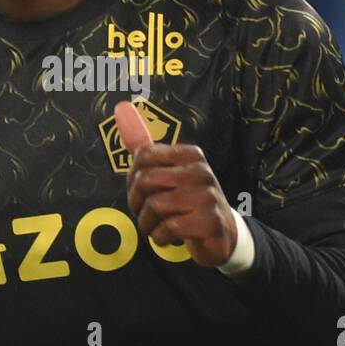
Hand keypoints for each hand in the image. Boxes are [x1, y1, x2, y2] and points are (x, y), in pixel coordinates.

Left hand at [115, 100, 237, 267]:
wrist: (223, 234)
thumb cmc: (189, 202)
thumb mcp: (170, 172)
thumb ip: (145, 147)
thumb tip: (121, 108)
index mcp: (189, 155)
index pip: (144, 156)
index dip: (133, 178)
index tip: (140, 192)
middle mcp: (200, 171)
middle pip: (145, 181)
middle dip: (137, 203)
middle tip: (146, 213)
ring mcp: (206, 196)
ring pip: (154, 206)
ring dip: (148, 223)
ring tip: (159, 226)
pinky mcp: (208, 221)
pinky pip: (168, 228)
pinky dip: (161, 237)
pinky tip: (172, 236)